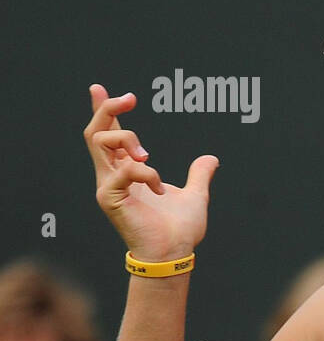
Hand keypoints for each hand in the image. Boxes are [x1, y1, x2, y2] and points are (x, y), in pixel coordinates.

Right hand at [84, 85, 219, 260]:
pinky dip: (146, 173)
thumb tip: (211, 159)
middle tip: (130, 99)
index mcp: (126, 172)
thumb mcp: (195, 194)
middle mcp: (111, 176)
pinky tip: (160, 189)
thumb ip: (199, 175)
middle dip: (108, 109)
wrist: (175, 253)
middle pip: (95, 132)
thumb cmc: (180, 230)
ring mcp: (107, 187)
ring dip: (128, 140)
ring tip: (150, 158)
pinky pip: (123, 170)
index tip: (98, 88)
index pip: (107, 135)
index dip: (103, 110)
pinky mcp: (109, 199)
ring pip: (100, 142)